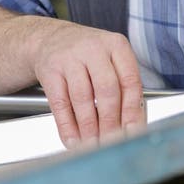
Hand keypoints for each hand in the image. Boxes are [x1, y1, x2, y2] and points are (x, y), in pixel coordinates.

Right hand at [31, 20, 144, 147]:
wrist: (50, 39)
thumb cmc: (88, 55)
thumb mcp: (110, 59)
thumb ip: (123, 86)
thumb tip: (132, 124)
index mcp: (116, 45)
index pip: (130, 81)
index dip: (132, 110)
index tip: (133, 131)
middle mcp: (94, 48)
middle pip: (107, 90)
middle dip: (110, 121)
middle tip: (112, 142)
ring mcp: (70, 58)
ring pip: (82, 98)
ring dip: (89, 127)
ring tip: (93, 144)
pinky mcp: (50, 70)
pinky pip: (60, 103)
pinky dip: (67, 126)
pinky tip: (73, 140)